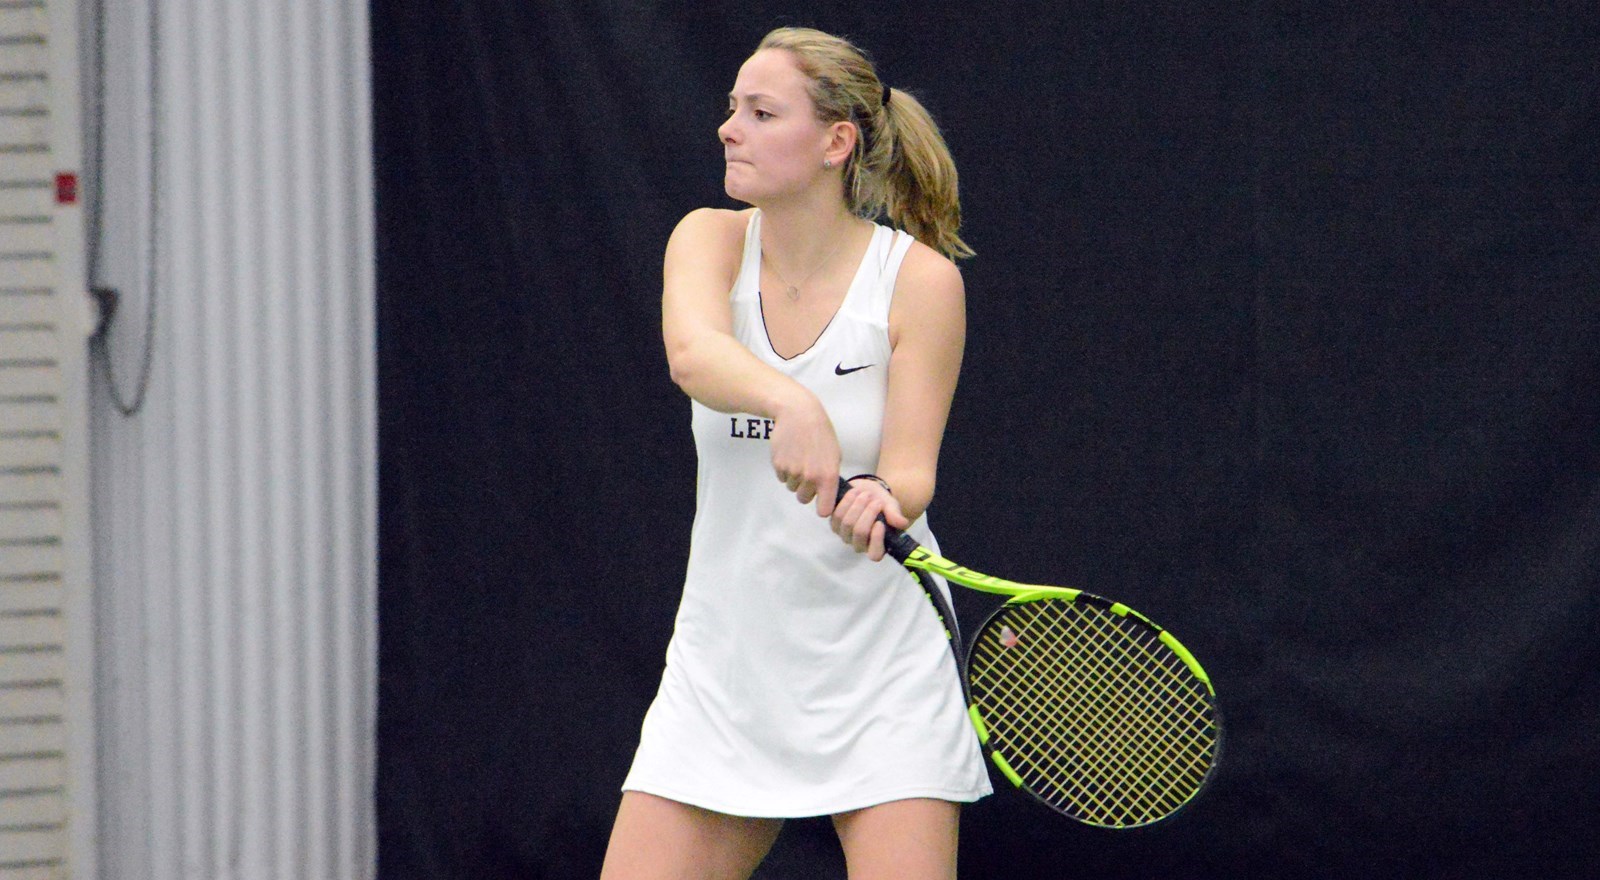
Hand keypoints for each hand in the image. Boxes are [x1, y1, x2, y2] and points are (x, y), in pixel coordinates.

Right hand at [769, 396, 841, 516]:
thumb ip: (830, 476)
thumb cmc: (821, 432)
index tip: (822, 502)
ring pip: (792, 487)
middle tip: (808, 473)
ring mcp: (792, 472)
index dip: (822, 507)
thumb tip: (827, 493)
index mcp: (827, 476)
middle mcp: (810, 477)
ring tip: (800, 457)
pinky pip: (782, 477)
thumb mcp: (835, 454)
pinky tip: (791, 453)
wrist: (798, 413)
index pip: (824, 509)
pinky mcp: (778, 465)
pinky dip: (785, 470)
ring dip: (795, 478)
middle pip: (803, 499)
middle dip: (805, 490)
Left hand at [831, 478, 909, 560]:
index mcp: (876, 546)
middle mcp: (859, 544)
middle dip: (868, 513)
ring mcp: (845, 535)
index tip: (880, 523)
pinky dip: (847, 501)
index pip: (875, 554)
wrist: (868, 491)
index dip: (876, 540)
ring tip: (866, 494)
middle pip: (860, 533)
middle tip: (876, 500)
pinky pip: (837, 514)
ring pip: (847, 523)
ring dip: (858, 505)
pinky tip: (854, 493)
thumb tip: (902, 523)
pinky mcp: (834, 524)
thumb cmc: (882, 504)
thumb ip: (895, 515)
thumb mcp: (891, 507)